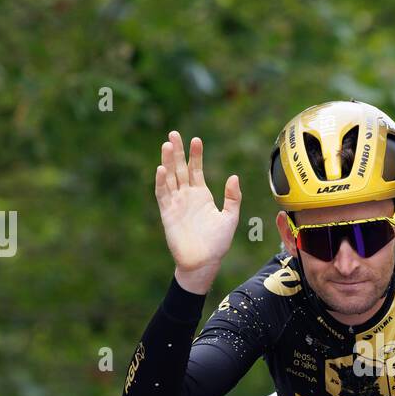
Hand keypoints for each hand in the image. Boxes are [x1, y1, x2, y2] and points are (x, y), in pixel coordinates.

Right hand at [154, 131, 240, 280]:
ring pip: (169, 178)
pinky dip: (161, 182)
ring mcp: (176, 203)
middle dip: (177, 151)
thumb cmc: (218, 243)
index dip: (195, 155)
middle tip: (174, 134)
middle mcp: (187, 196)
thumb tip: (233, 176)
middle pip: (180, 169)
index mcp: (201, 195)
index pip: (196, 169)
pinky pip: (163, 194)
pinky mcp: (167, 213)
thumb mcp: (230, 218)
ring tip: (167, 145)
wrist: (203, 262)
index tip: (196, 140)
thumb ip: (232, 198)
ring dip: (167, 162)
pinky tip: (161, 168)